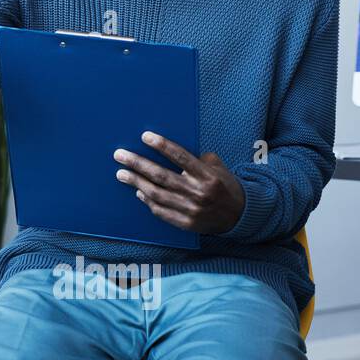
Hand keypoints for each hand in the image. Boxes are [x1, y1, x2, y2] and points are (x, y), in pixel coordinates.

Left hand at [112, 131, 244, 234]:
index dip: (162, 146)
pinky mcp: (185, 223)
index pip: (181, 157)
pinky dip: (147, 201)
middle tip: (119, 155)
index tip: (144, 136)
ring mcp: (191, 210)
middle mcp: (198, 193)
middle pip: (162, 176)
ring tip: (121, 174)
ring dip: (136, 183)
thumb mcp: (219, 168)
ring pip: (157, 194)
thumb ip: (200, 158)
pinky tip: (138, 191)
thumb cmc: (225, 186)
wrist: (239, 216)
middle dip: (138, 164)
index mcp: (207, 176)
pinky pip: (161, 211)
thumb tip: (173, 151)